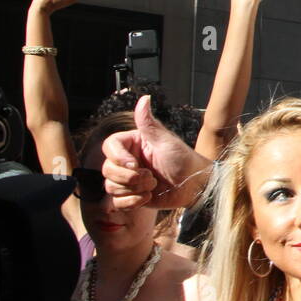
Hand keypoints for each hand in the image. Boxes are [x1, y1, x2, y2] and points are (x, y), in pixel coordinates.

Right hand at [101, 95, 213, 209]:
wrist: (194, 185)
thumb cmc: (183, 159)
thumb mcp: (165, 140)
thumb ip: (148, 123)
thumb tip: (144, 98)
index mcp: (132, 144)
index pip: (109, 146)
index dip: (117, 157)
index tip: (134, 164)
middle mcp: (126, 160)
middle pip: (107, 169)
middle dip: (129, 177)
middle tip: (151, 177)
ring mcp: (128, 179)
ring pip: (110, 187)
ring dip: (133, 190)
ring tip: (153, 186)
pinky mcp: (131, 196)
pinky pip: (117, 203)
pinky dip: (131, 203)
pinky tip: (147, 198)